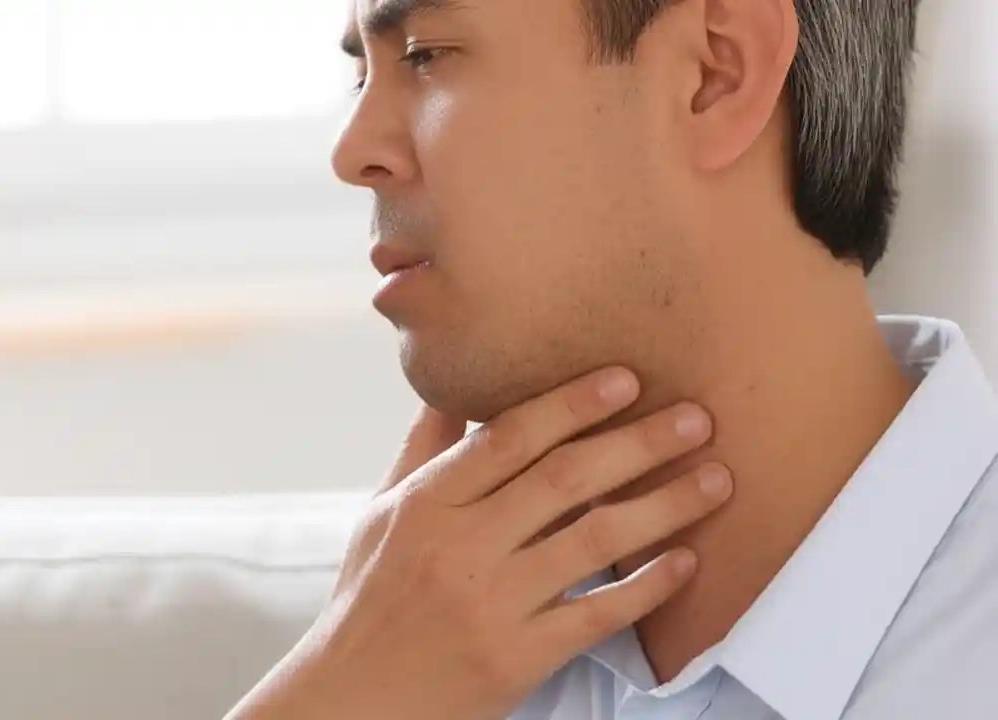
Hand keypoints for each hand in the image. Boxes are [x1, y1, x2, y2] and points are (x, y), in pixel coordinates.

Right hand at [225, 366, 730, 719]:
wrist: (354, 698)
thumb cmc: (370, 602)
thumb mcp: (381, 518)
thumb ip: (423, 454)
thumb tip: (449, 392)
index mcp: (426, 505)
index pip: (508, 439)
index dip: (570, 404)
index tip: (625, 379)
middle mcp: (460, 546)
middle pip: (563, 479)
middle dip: (637, 443)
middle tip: (696, 418)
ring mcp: (490, 604)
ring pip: (592, 540)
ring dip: (663, 506)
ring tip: (715, 480)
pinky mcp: (517, 658)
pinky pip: (597, 615)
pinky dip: (646, 587)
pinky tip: (685, 563)